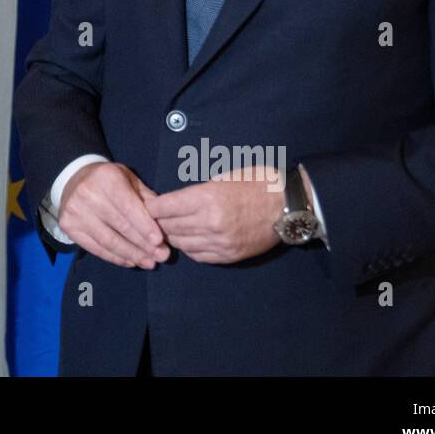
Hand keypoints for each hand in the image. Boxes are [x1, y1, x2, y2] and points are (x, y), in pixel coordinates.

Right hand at [58, 162, 170, 269]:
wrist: (74, 179)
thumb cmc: (109, 181)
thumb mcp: (129, 180)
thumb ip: (146, 199)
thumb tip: (165, 223)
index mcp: (106, 177)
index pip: (128, 207)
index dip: (145, 226)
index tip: (160, 241)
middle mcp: (87, 194)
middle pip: (120, 226)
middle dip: (143, 244)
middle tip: (161, 256)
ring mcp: (75, 212)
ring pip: (108, 240)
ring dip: (131, 254)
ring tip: (149, 262)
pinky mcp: (69, 226)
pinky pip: (95, 247)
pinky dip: (114, 257)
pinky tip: (130, 261)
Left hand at [142, 170, 286, 263]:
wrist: (287, 205)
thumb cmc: (255, 183)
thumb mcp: (222, 177)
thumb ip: (195, 193)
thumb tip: (173, 203)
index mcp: (206, 198)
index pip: (164, 207)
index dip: (152, 207)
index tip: (147, 205)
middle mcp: (210, 223)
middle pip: (169, 227)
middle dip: (159, 222)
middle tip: (153, 219)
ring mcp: (220, 242)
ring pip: (181, 243)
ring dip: (173, 236)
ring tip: (170, 230)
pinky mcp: (229, 256)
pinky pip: (198, 255)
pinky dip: (190, 247)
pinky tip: (189, 239)